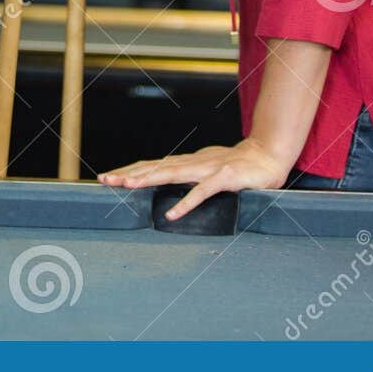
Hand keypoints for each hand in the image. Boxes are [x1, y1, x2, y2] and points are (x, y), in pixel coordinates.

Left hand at [98, 139, 291, 220]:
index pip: (150, 165)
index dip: (128, 170)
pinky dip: (185, 203)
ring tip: (127, 186)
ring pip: (171, 174)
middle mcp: (191, 163)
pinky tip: (171, 215)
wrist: (267, 156)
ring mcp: (207, 169)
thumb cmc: (235, 166)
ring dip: (147, 179)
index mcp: (185, 163)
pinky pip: (202, 192)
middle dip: (128, 174)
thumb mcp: (205, 170)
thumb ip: (186, 175)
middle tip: (104, 180)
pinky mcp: (224, 178)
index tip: (107, 177)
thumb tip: (164, 179)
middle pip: (153, 167)